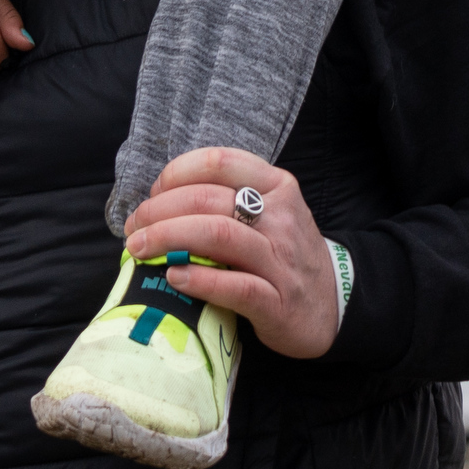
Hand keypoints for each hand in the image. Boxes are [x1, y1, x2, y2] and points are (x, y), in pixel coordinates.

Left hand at [124, 149, 340, 359]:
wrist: (333, 306)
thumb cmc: (287, 256)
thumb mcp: (271, 215)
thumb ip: (230, 202)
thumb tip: (161, 202)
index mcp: (277, 187)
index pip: (220, 162)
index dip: (176, 174)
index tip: (153, 194)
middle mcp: (281, 218)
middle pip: (208, 200)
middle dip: (159, 212)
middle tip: (135, 230)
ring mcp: (281, 261)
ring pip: (218, 236)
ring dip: (169, 240)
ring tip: (140, 250)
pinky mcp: (278, 303)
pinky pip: (234, 287)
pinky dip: (198, 280)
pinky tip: (174, 278)